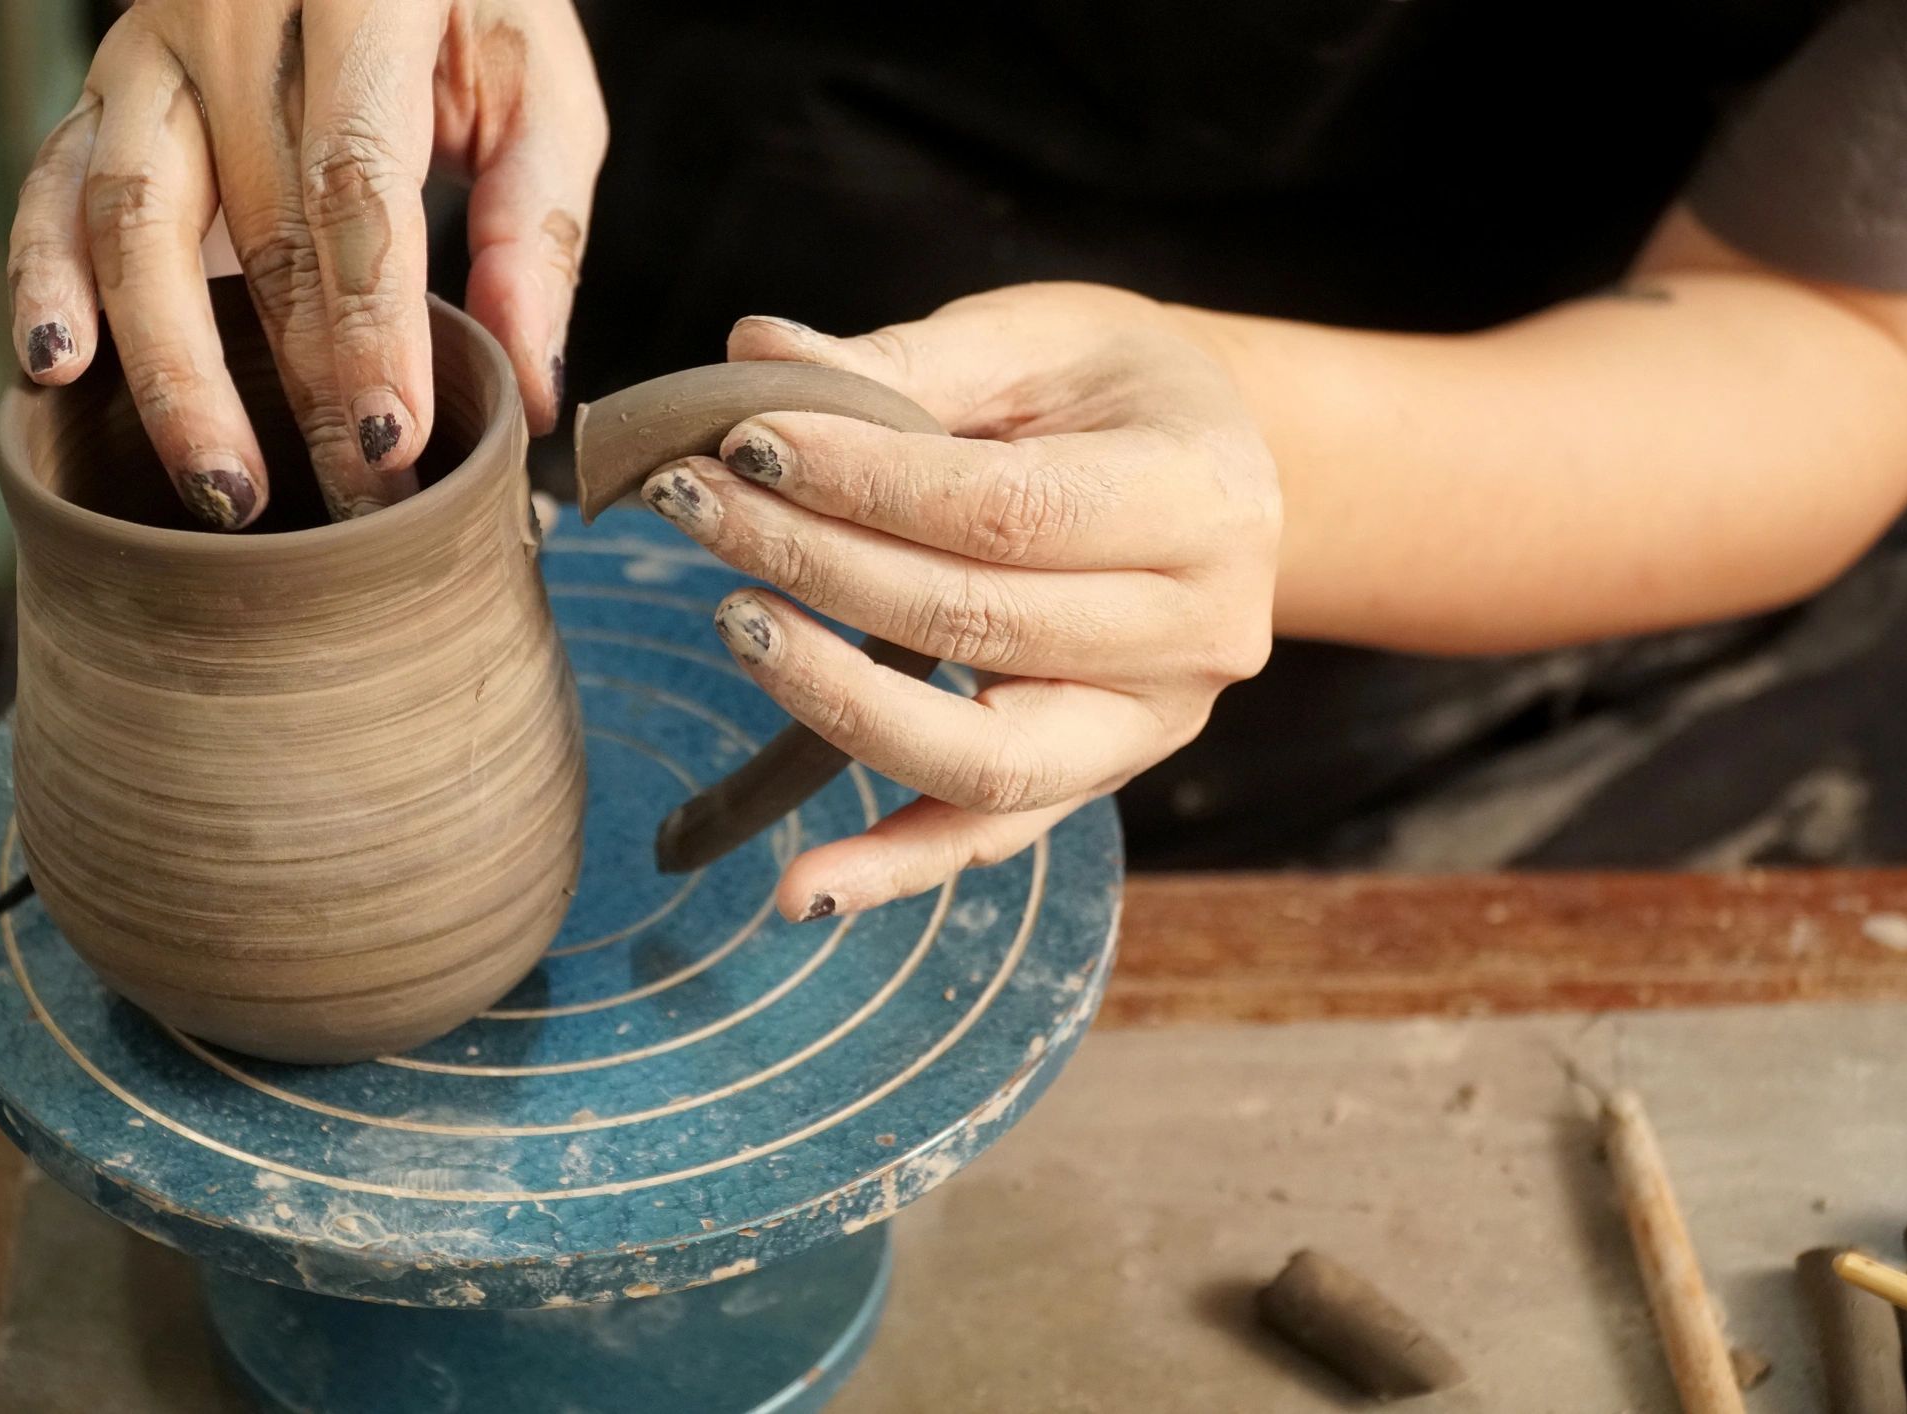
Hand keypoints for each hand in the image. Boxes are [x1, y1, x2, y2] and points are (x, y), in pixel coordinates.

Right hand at [7, 0, 604, 526]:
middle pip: (256, 227)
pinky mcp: (102, 85)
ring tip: (221, 486)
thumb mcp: (539, 82)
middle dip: (303, 388)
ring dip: (171, 371)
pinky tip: (58, 373)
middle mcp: (232, 9)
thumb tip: (528, 390)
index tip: (396, 443)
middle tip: (349, 506)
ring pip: (134, 220)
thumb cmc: (465, 2)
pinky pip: (54, 189)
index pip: (355, 182)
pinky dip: (45, 285)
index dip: (372, 327)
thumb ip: (536, 228)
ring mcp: (149, 46)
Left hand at [639, 283, 1280, 918]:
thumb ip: (906, 360)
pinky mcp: (1097, 779)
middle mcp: (1198, 633)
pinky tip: (796, 890)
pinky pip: (987, 837)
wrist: (1213, 470)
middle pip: (977, 621)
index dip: (864, 483)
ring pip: (980, 754)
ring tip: (733, 622)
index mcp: (1203, 498)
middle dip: (816, 562)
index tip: (742, 441)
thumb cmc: (1118, 392)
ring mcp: (1150, 726)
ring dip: (836, 699)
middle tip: (693, 503)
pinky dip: (892, 868)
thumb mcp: (1039, 341)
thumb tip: (753, 353)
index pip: (1006, 511)